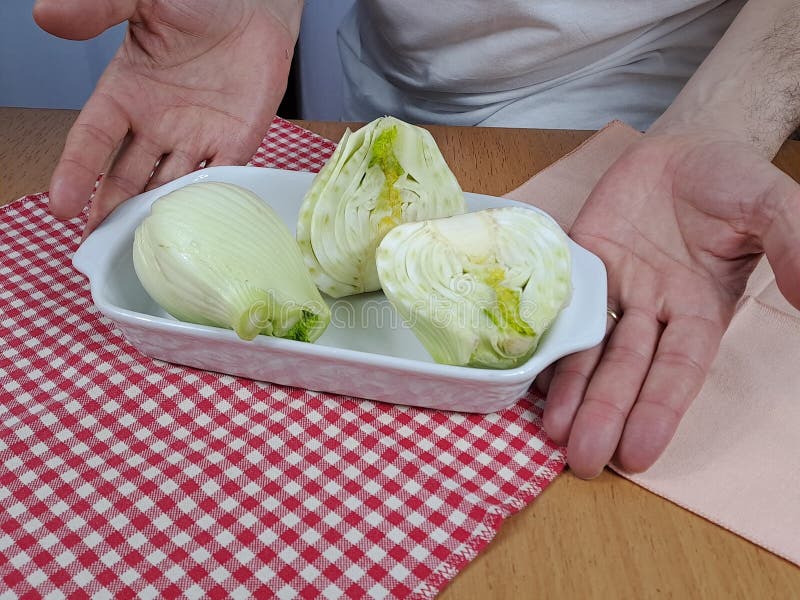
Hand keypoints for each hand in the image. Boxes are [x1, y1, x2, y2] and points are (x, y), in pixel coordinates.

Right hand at [33, 0, 300, 236]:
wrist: (256, 3)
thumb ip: (99, 9)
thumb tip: (45, 16)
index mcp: (126, 94)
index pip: (92, 141)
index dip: (75, 172)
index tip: (59, 206)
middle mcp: (157, 125)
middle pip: (127, 178)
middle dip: (112, 212)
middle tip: (99, 248)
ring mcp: (197, 138)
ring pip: (169, 188)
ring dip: (156, 216)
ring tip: (143, 249)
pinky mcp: (235, 143)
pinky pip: (219, 180)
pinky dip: (206, 204)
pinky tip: (196, 230)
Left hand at [539, 131, 799, 477]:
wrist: (683, 145)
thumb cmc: (731, 179)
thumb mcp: (772, 205)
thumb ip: (795, 243)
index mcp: (699, 310)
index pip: (678, 370)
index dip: (658, 409)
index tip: (639, 453)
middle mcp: (653, 311)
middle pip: (626, 370)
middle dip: (606, 413)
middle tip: (583, 462)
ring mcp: (613, 290)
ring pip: (590, 348)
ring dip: (572, 392)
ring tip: (551, 436)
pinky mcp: (580, 266)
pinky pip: (563, 306)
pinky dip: (549, 338)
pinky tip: (529, 375)